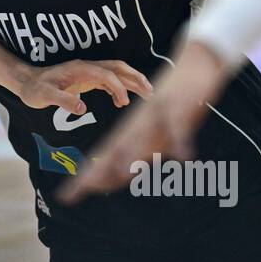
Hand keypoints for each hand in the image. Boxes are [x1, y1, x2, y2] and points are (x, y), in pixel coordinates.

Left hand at [17, 59, 152, 115]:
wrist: (25, 81)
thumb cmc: (33, 89)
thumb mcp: (44, 96)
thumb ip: (62, 100)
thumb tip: (82, 108)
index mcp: (80, 69)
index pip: (106, 75)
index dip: (118, 87)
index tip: (124, 103)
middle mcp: (87, 67)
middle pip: (118, 68)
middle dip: (136, 78)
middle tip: (152, 93)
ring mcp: (87, 72)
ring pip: (116, 72)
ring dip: (132, 82)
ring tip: (148, 95)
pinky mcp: (86, 78)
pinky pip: (109, 80)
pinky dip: (120, 88)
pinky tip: (122, 101)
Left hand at [58, 40, 228, 203]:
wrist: (192, 65)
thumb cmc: (170, 104)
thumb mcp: (152, 131)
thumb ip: (139, 152)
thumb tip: (120, 174)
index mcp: (130, 130)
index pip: (103, 158)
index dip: (87, 177)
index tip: (68, 197)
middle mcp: (137, 125)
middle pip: (115, 151)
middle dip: (100, 171)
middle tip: (83, 189)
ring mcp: (155, 115)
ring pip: (140, 137)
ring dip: (133, 154)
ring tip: (121, 173)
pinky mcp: (177, 107)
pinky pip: (176, 124)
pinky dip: (178, 138)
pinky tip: (182, 155)